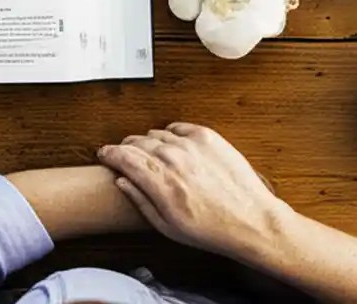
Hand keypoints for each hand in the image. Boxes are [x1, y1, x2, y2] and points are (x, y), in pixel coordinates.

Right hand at [97, 123, 293, 260]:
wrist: (252, 221)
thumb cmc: (213, 229)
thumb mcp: (167, 226)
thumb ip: (140, 200)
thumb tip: (122, 181)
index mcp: (160, 183)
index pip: (122, 156)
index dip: (109, 153)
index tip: (105, 154)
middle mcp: (174, 159)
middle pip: (136, 142)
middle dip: (127, 149)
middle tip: (127, 157)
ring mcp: (191, 145)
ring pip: (156, 134)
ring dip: (149, 143)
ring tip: (154, 157)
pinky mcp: (208, 137)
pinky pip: (178, 127)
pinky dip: (170, 135)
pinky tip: (173, 147)